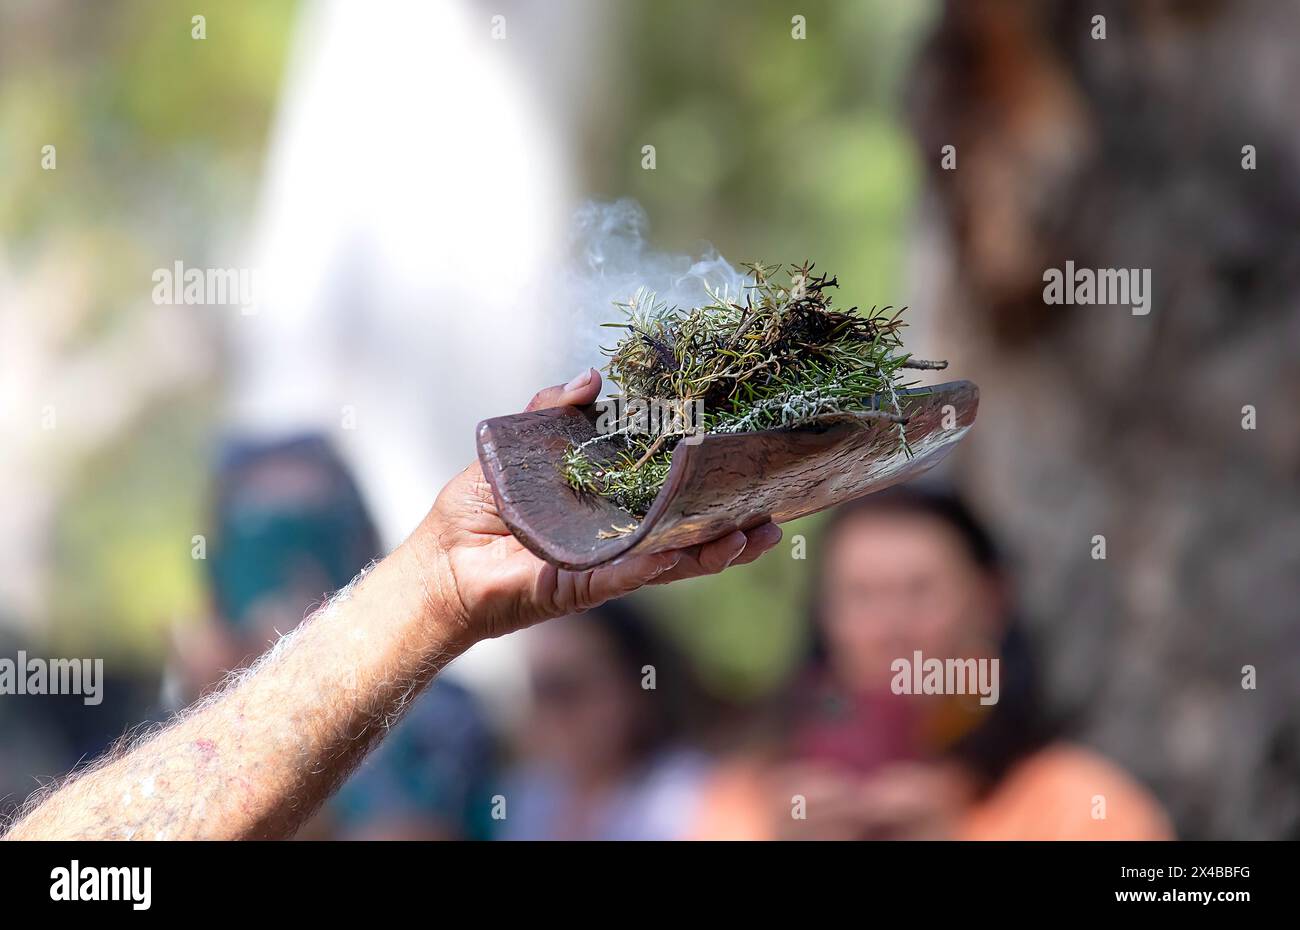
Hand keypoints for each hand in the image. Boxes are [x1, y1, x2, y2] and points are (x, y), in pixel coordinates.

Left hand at [408, 368, 783, 643]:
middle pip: (686, 534)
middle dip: (731, 527)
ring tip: (753, 537)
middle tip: (775, 514)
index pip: (668, 496)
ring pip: (670, 561)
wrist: (438, 564)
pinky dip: (654, 564)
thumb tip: (595, 376)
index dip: (708, 486)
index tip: (748, 467)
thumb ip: (554, 413)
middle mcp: (615, 540)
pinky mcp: (579, 589)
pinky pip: (624, 576)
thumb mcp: (518, 447)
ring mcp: (603, 568)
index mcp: (607, 507)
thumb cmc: (475, 509)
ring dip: (712, 552)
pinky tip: (685, 553)